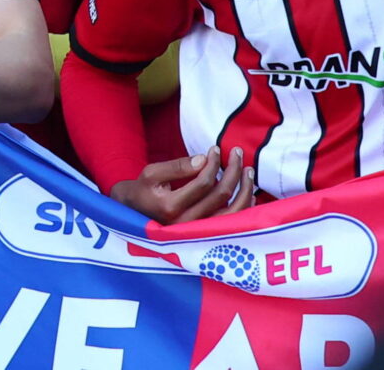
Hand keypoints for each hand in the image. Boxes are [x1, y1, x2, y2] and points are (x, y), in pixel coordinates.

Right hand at [112, 149, 253, 224]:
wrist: (134, 216)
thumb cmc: (142, 191)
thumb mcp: (151, 173)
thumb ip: (177, 166)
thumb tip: (204, 159)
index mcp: (171, 207)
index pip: (203, 182)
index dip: (213, 163)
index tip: (215, 148)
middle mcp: (187, 223)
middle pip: (221, 195)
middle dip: (233, 170)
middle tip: (238, 153)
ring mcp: (198, 232)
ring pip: (233, 211)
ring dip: (244, 189)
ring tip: (248, 170)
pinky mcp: (206, 235)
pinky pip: (233, 222)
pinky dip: (244, 207)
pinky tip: (249, 192)